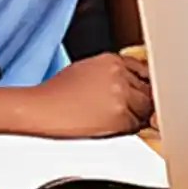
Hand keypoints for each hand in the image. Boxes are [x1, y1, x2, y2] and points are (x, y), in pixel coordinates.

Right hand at [19, 53, 153, 137]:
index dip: (143, 86)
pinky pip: (136, 125)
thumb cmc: (55, 94)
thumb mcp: (87, 70)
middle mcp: (119, 74)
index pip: (144, 71)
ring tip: (116, 120)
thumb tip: (131, 83)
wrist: (39, 111)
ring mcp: (120, 94)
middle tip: (129, 111)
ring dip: (137, 116)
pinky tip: (112, 128)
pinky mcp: (118, 115)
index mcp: (111, 60)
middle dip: (142, 102)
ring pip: (146, 109)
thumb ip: (113, 73)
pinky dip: (129, 129)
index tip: (141, 95)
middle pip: (148, 90)